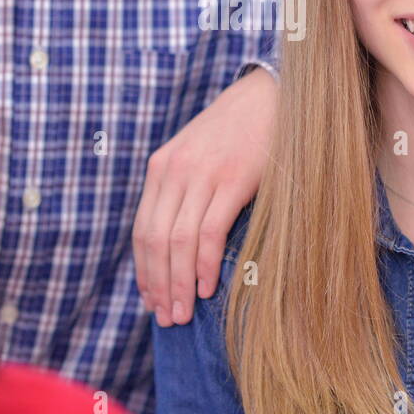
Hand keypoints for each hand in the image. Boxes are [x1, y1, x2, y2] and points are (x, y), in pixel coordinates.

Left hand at [132, 67, 275, 326]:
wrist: (271, 95)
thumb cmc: (237, 131)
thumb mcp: (196, 154)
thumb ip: (182, 189)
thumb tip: (176, 243)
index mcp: (161, 167)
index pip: (142, 230)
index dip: (144, 271)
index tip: (151, 300)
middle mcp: (175, 171)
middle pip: (155, 241)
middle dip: (158, 285)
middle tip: (167, 318)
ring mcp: (202, 175)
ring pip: (178, 242)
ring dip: (178, 283)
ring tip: (183, 312)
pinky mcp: (232, 180)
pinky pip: (209, 232)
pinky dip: (203, 264)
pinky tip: (206, 287)